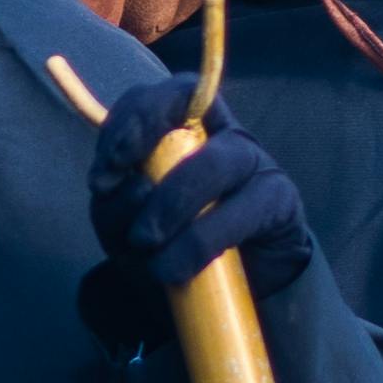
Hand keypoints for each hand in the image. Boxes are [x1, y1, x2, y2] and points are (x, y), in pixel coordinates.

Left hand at [83, 89, 311, 357]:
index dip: (131, 123)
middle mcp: (220, 132)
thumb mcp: (129, 228)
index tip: (102, 178)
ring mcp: (255, 160)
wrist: (237, 287)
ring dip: (170, 208)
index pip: (158, 96)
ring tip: (149, 251)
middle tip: (130, 227)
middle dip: (144, 160)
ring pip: (212, 164)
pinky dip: (199, 244)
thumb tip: (114, 190)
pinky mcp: (280, 197)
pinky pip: (240, 213)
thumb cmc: (175, 246)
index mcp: (182, 127)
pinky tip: (176, 269)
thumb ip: (114, 205)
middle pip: (183, 115)